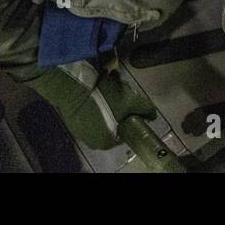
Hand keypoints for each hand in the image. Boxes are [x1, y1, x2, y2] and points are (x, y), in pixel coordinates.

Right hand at [16, 59, 155, 150]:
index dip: (132, 116)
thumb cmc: (105, 98)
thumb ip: (145, 109)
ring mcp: (79, 128)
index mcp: (106, 142)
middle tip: (122, 89)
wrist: (73, 86)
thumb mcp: (131, 101)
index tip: (132, 102)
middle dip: (120, 104)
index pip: (126, 131)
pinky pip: (89, 107)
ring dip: (109, 97)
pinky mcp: (71, 116)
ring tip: (111, 81)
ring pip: (103, 112)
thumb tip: (153, 115)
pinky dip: (96, 96)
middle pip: (114, 121)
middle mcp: (91, 140)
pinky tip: (99, 82)